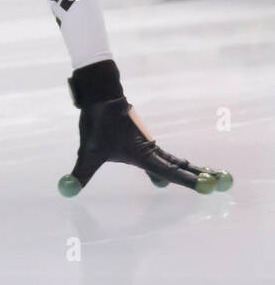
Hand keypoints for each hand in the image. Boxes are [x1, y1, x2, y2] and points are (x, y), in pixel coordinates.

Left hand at [57, 60, 232, 196]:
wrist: (101, 94)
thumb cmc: (98, 123)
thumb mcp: (88, 152)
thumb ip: (80, 173)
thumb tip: (67, 190)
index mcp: (144, 155)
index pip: (172, 174)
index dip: (191, 182)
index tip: (211, 188)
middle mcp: (150, 149)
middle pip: (179, 166)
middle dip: (198, 175)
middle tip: (218, 183)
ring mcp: (146, 141)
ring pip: (170, 158)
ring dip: (186, 168)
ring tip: (201, 177)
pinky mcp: (139, 135)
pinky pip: (160, 153)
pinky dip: (171, 161)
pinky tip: (166, 166)